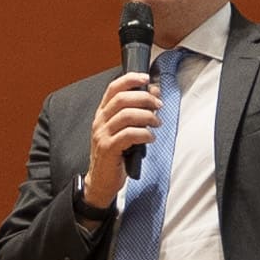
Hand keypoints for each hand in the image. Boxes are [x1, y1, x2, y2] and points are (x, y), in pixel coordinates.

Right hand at [79, 69, 163, 210]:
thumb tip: (153, 94)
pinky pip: (128, 135)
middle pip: (122, 99)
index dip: (130, 79)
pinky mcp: (108, 149)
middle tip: (159, 106)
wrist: (100, 181)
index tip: (147, 79)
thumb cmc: (115, 154)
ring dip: (147, 116)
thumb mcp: (123, 130)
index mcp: (103, 113)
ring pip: (126, 115)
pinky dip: (144, 133)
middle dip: (144, 98)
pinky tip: (150, 138)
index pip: (114, 88)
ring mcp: (102, 134)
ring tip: (157, 123)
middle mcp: (100, 121)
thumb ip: (135, 113)